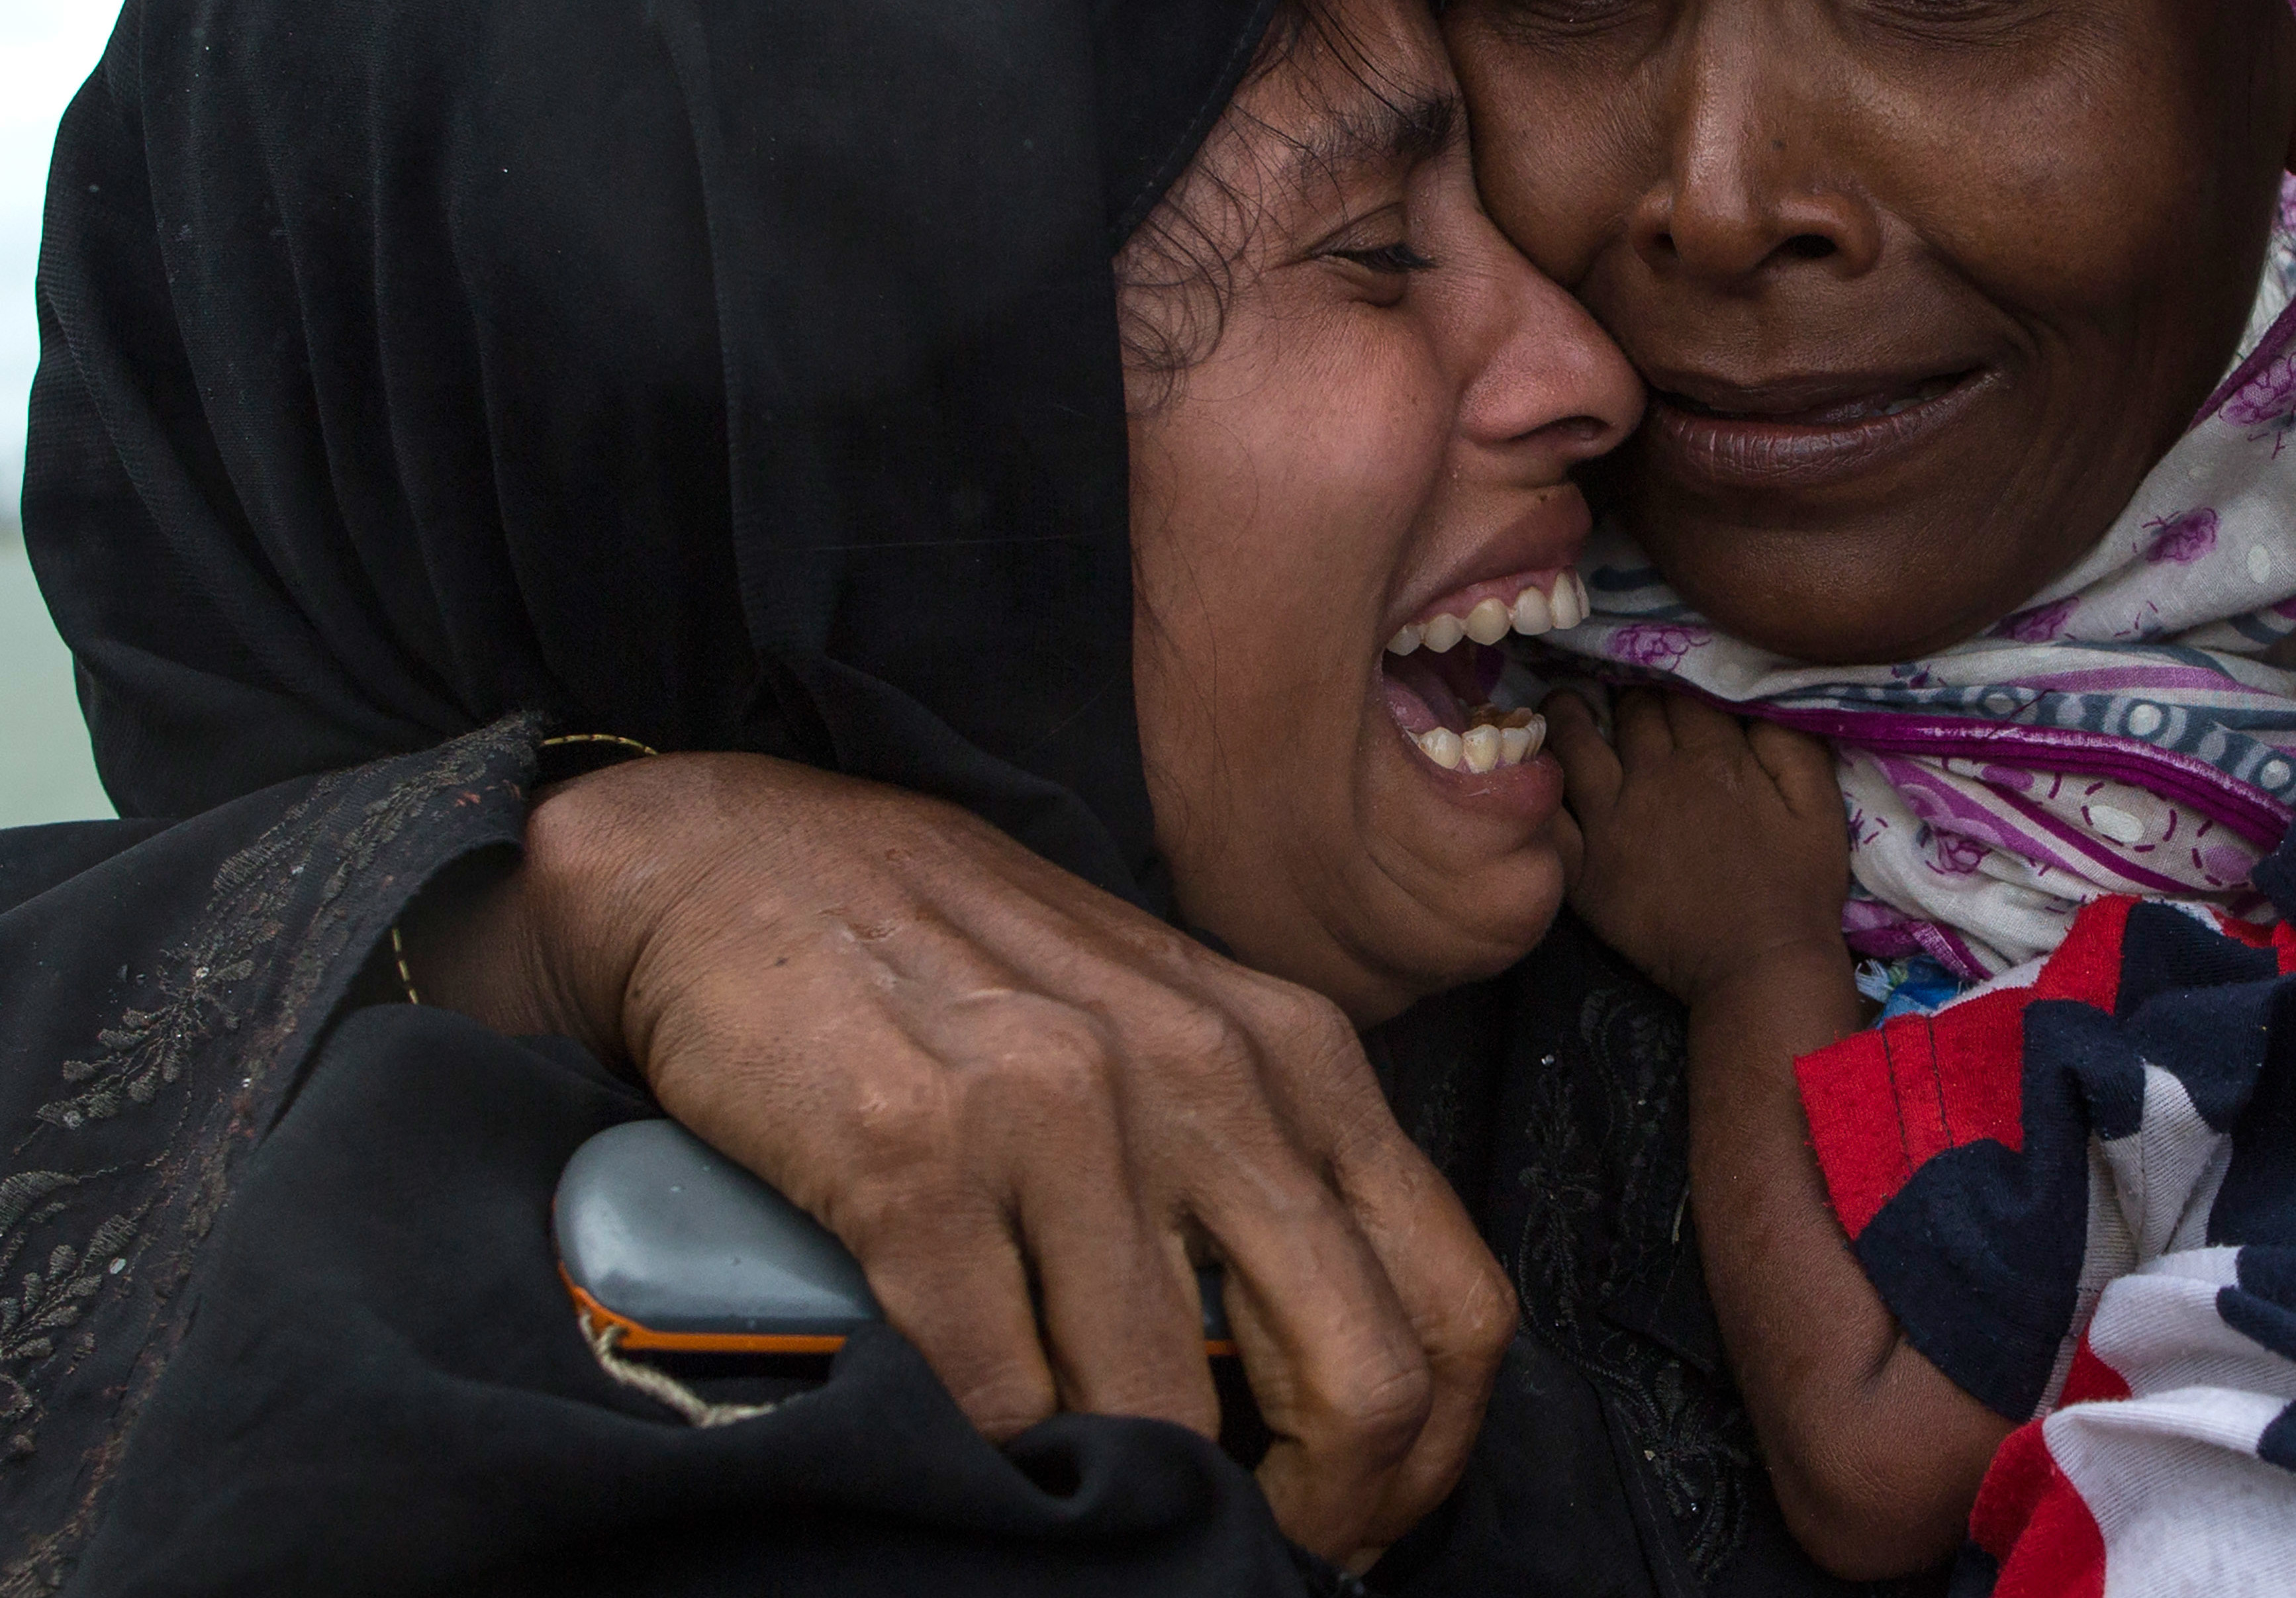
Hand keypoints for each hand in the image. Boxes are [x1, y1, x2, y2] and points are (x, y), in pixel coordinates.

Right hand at [413, 752, 1513, 1563]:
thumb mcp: (1174, 1034)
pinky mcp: (913, 1159)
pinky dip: (1001, 1455)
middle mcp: (1205, 1073)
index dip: (1428, 1457)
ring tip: (1110, 1512)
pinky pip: (996, 1386)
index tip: (1357, 1519)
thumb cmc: (972, 969)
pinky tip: (992, 1452)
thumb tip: (1333, 1383)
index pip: (1455, 1302)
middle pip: (1359, 1375)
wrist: (746, 861)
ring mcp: (1060, 1111)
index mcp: (1297, 1053)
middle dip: (1322, 1514)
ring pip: (1164, 1411)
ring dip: (1143, 1498)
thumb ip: (1262, 1172)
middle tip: (1249, 1557)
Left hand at [1546, 690, 1852, 1006]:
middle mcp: (1654, 776)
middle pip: (1630, 708)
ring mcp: (1612, 820)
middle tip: (1620, 680)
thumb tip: (1756, 695)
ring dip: (1569, 713)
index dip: (1675, 674)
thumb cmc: (1798, 888)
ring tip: (1564, 699)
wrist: (1759, 966)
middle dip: (1627, 688)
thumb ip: (1790, 742)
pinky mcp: (1586, 865)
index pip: (1681, 690)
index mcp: (1712, 758)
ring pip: (1576, 743)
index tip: (1669, 670)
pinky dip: (1540, 784)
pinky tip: (1535, 767)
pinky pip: (1551, 814)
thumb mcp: (1819, 806)